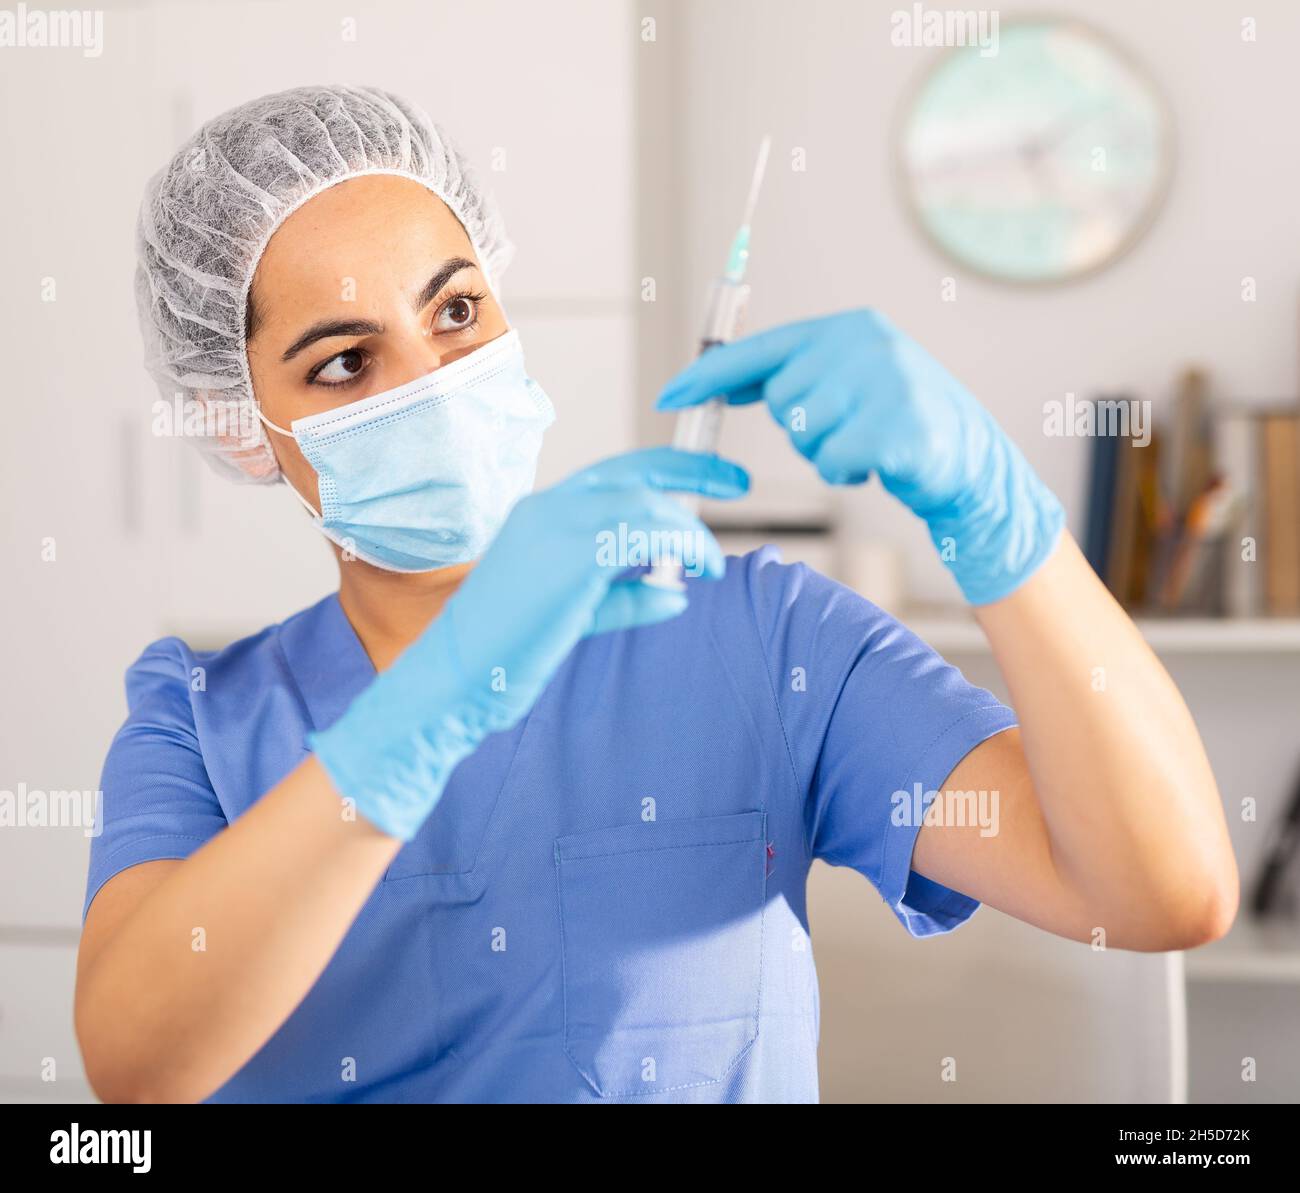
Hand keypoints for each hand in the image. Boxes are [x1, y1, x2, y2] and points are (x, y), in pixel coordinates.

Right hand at [310, 447, 748, 838]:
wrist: (454, 680)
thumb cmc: (505, 654)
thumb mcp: (575, 615)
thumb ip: (625, 597)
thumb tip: (677, 590)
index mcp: (543, 514)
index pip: (615, 474)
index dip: (667, 470)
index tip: (709, 479)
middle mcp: (549, 507)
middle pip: (635, 470)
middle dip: (692, 470)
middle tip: (737, 483)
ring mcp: (556, 525)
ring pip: (644, 502)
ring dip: (688, 529)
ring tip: (710, 562)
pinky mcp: (571, 554)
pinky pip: (645, 532)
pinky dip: (681, 545)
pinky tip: (697, 571)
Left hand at [657, 309, 1062, 604]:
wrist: (973, 461)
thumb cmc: (899, 423)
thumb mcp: (848, 383)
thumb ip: (794, 376)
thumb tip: (724, 381)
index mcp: (847, 328)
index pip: (760, 350)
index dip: (710, 375)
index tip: (668, 397)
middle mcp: (864, 343)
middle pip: (781, 400)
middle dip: (803, 428)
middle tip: (849, 429)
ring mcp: (883, 381)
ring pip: (803, 433)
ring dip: (826, 453)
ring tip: (867, 445)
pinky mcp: (894, 425)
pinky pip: (833, 460)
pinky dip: (847, 472)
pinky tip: (878, 464)